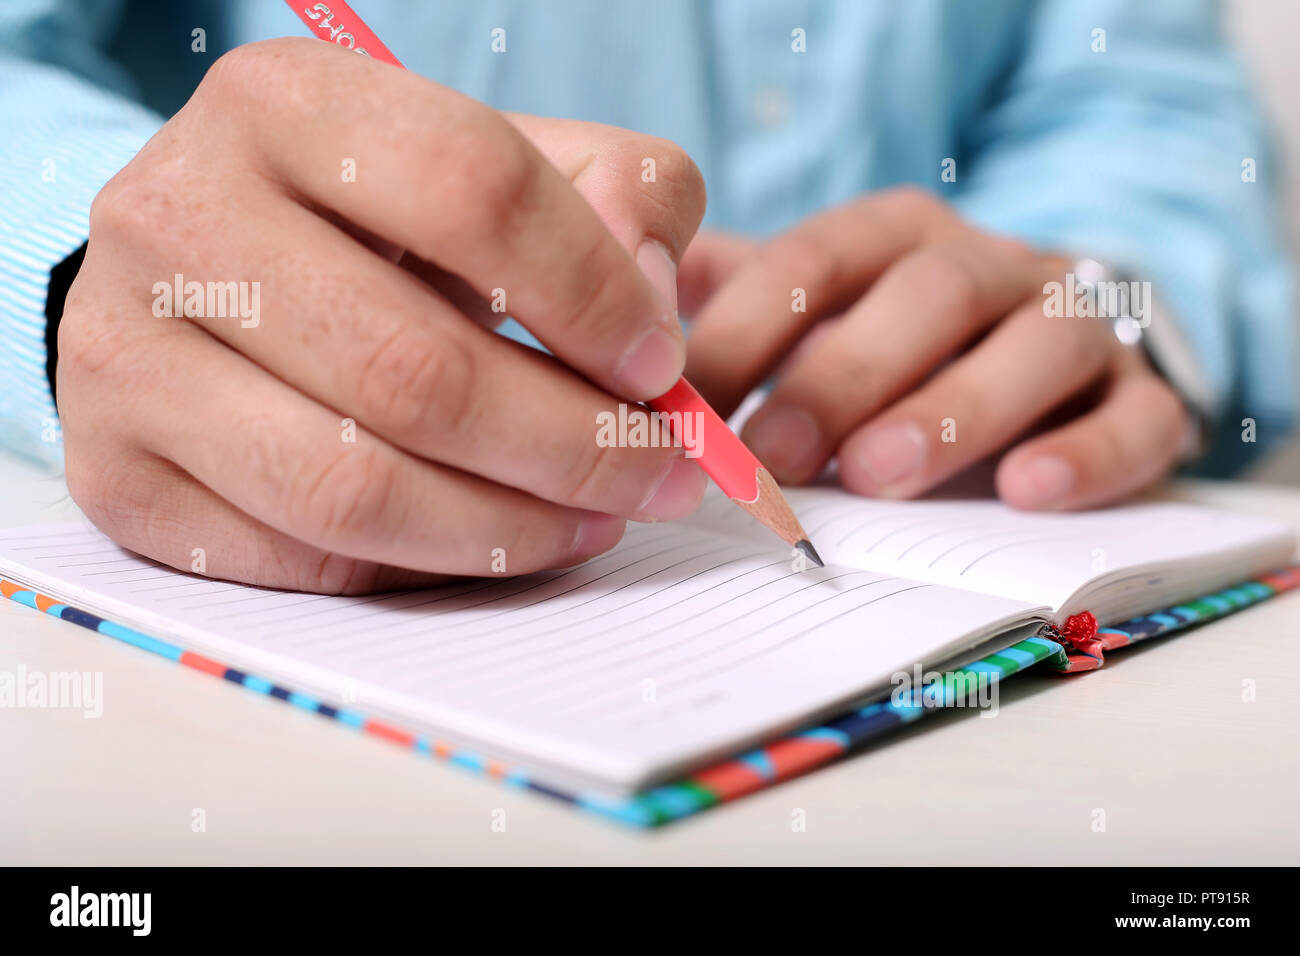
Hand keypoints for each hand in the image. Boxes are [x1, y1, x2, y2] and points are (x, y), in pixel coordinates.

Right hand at [59, 38, 707, 592]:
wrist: (206, 274)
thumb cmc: (378, 223)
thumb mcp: (501, 166)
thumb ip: (613, 198)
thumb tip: (654, 303)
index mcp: (286, 107)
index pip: (473, 190)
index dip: (594, 295)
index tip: (661, 367)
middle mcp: (179, 217)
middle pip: (415, 368)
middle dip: (573, 446)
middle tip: (657, 477)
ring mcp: (125, 354)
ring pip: (352, 486)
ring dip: (506, 526)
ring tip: (592, 523)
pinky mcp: (117, 472)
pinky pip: (298, 557)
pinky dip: (418, 567)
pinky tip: (484, 540)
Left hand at [683, 189, 1190, 509]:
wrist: (1049, 357)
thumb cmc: (895, 348)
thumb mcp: (811, 318)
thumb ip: (731, 312)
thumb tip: (616, 335)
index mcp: (897, 239)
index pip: (816, 263)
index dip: (746, 331)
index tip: (684, 408)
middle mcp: (991, 265)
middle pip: (926, 296)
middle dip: (843, 375)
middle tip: (775, 456)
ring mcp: (1073, 326)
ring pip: (1033, 347)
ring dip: (954, 410)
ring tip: (879, 475)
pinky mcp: (1140, 396)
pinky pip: (1136, 418)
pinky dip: (1088, 455)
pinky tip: (1028, 492)